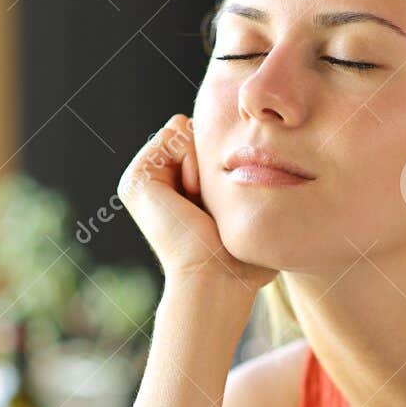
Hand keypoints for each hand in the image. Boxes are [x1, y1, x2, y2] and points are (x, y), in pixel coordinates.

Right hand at [117, 114, 275, 294]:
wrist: (216, 277)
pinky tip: (192, 194)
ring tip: (200, 201)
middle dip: (210, 158)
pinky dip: (192, 161)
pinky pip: (173, 135)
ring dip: (202, 162)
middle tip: (210, 202)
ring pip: (182, 129)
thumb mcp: (245, 214)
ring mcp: (140, 180)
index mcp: (172, 189)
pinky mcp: (136, 178)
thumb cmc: (240, 260)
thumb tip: (269, 164)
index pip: (202, 139)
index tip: (223, 202)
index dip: (222, 159)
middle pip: (191, 129)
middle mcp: (152, 183)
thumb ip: (245, 185)